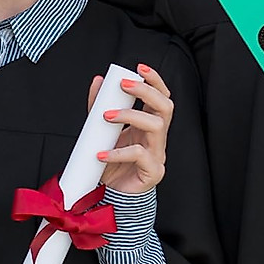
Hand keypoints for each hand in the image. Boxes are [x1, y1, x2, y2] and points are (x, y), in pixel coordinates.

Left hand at [88, 63, 172, 194]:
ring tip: (106, 117)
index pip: (161, 97)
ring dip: (131, 116)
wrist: (110, 196)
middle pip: (165, 107)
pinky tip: (101, 153)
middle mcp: (158, 137)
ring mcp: (158, 154)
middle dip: (146, 91)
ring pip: (157, 126)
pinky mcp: (153, 172)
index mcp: (150, 125)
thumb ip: (100, 107)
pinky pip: (140, 155)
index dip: (155, 80)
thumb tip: (98, 81)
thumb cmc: (110, 162)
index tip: (139, 68)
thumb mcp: (102, 131)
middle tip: (123, 85)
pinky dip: (118, 152)